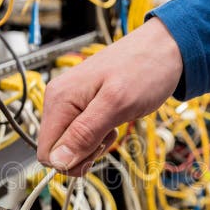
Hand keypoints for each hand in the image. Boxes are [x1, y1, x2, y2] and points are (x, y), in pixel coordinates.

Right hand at [37, 18, 182, 174]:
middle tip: (109, 134)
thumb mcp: (116, 104)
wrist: (164, 48)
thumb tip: (58, 161)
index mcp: (59, 100)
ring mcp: (70, 103)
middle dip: (84, 153)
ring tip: (113, 123)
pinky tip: (113, 121)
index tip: (97, 148)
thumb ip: (85, 133)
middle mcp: (59, 101)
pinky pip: (81, 135)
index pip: (46, 153)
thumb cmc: (144, 68)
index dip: (71, 161)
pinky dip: (98, 136)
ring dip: (93, 145)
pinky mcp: (83, 106)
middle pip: (57, 151)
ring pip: (70, 146)